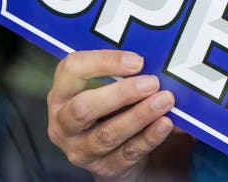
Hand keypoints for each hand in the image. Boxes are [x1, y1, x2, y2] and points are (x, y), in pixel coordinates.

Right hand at [47, 50, 175, 180]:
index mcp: (62, 92)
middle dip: (121, 93)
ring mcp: (80, 149)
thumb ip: (122, 72)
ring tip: (164, 100)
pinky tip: (165, 123)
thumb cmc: (113, 107)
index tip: (137, 61)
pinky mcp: (104, 168)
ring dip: (139, 115)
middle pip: (83, 107)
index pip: (72, 69)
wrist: (117, 152)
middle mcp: (63, 122)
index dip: (104, 62)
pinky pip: (128, 152)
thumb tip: (156, 58)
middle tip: (152, 82)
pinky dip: (149, 137)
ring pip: (107, 134)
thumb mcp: (108, 86)